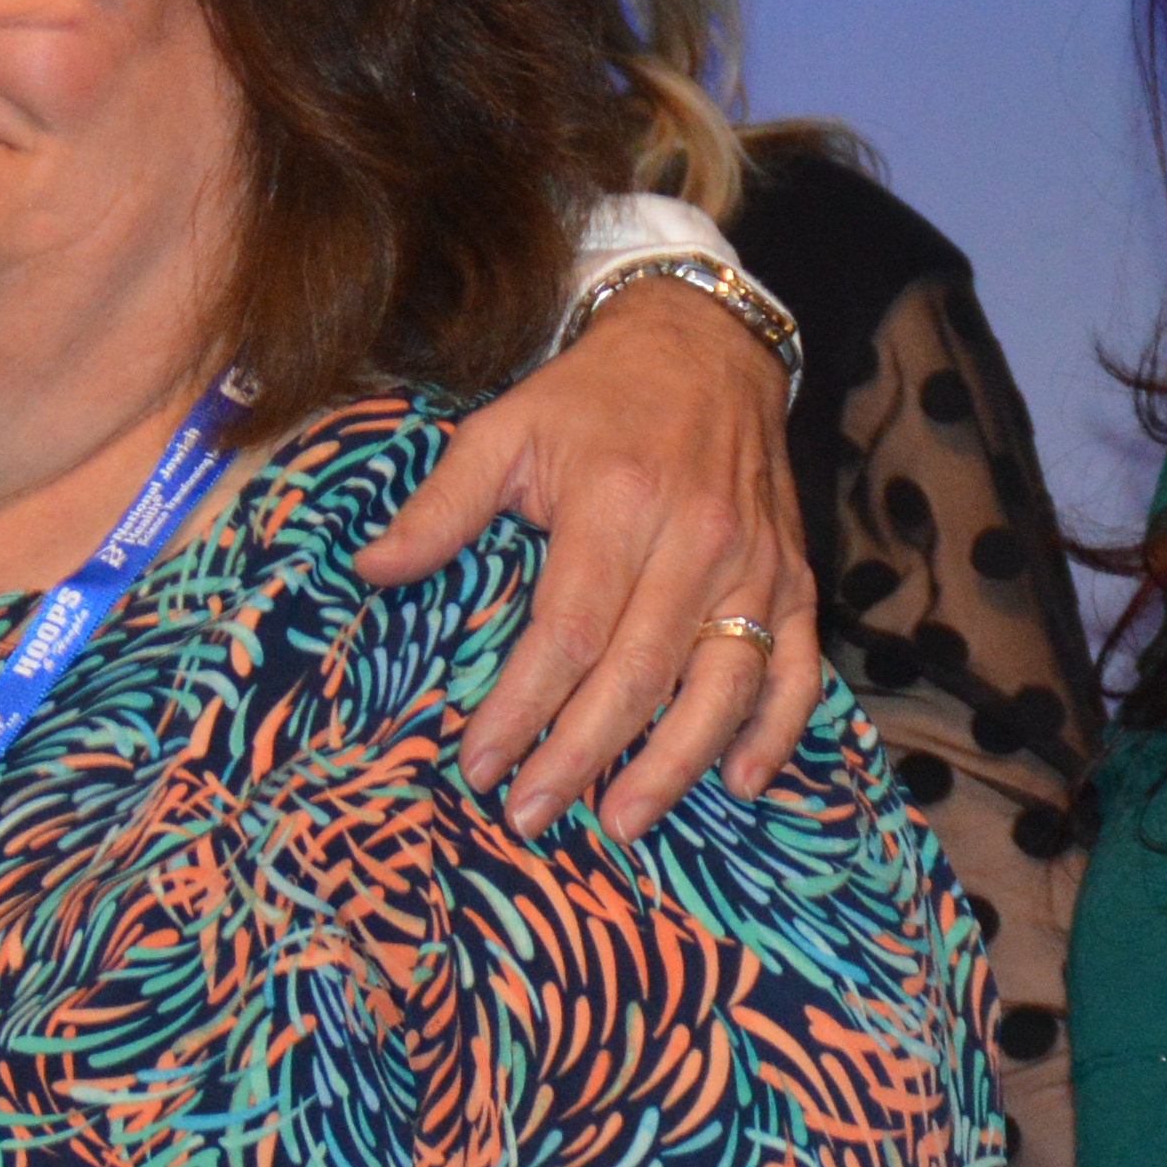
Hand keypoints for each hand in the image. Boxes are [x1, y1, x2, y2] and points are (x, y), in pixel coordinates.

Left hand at [363, 275, 813, 835]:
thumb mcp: (501, 429)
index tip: (480, 764)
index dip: (522, 708)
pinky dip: (774, 729)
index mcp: (617, 505)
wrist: (704, 344)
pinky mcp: (794, 578)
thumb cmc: (591, 398)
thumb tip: (370, 570)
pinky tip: (740, 782)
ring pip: (723, 683)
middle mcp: (695, 541)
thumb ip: (439, 507)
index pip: (567, 633)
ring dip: (676, 764)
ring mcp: (755, 565)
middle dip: (582, 754)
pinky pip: (796, 667)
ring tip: (625, 822)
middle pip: (639, 672)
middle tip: (532, 815)